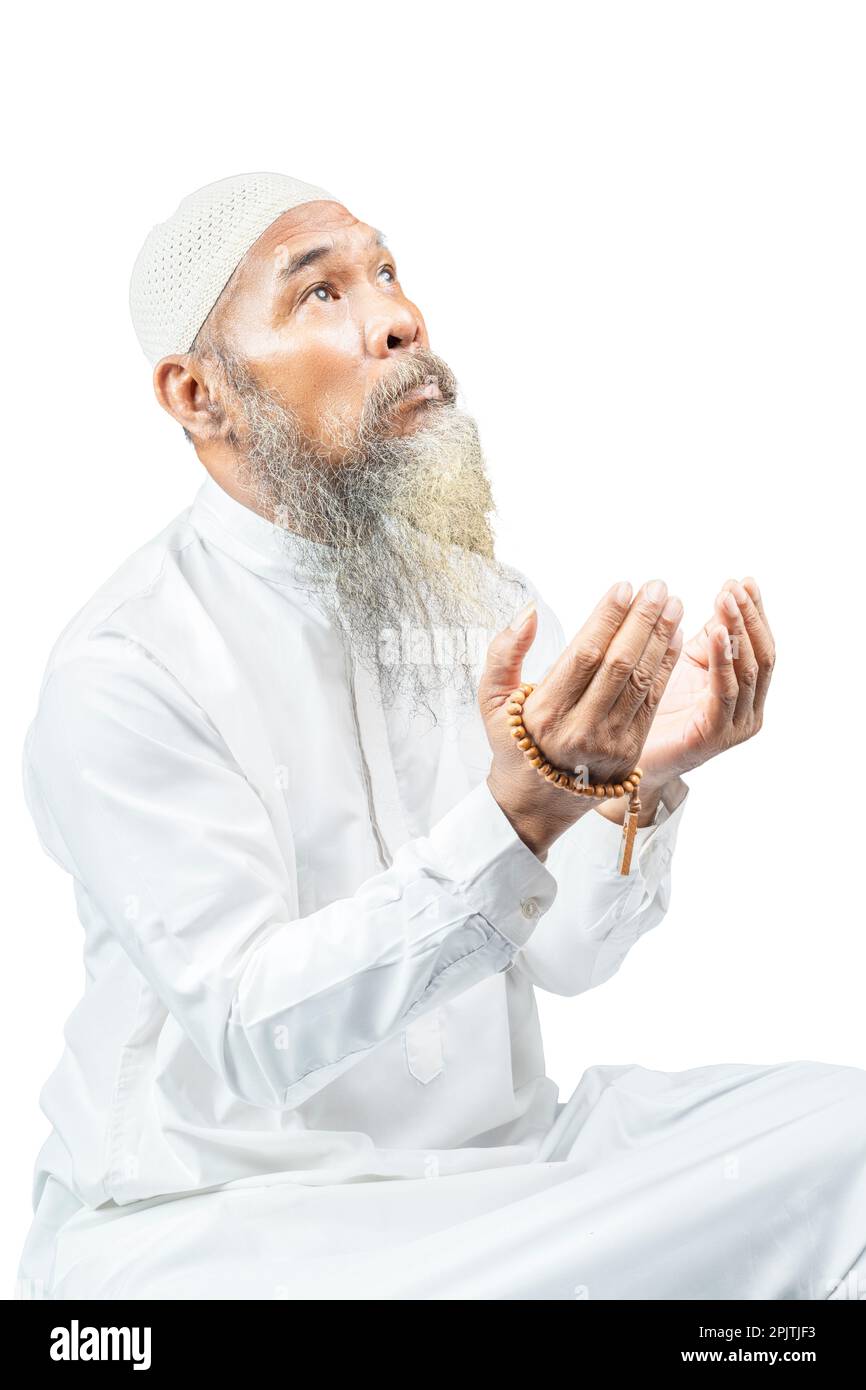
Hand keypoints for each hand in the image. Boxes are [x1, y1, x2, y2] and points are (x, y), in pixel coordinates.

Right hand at [479, 579, 683, 857]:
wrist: (537, 801)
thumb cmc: (514, 740)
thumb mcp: (492, 699)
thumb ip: (504, 652)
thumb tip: (529, 611)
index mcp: (546, 713)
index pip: (584, 655)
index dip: (607, 619)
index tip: (624, 587)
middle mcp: (580, 729)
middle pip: (619, 664)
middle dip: (642, 621)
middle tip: (657, 587)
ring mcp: (610, 742)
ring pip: (640, 681)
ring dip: (660, 639)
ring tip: (673, 604)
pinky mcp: (631, 750)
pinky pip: (652, 701)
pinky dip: (665, 666)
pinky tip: (674, 638)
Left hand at [637, 576, 774, 786]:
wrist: (626, 758)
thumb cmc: (656, 708)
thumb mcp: (688, 663)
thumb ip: (710, 636)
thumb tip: (729, 592)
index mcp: (746, 693)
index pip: (760, 646)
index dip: (755, 613)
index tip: (743, 580)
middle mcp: (749, 711)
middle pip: (762, 656)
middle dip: (750, 618)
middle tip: (735, 587)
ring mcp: (735, 726)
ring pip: (748, 672)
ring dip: (738, 631)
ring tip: (726, 600)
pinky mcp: (714, 736)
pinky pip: (725, 692)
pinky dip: (723, 660)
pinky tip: (714, 633)